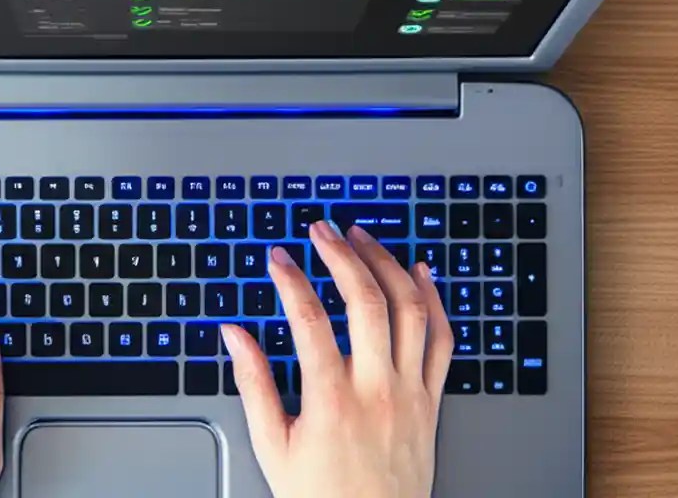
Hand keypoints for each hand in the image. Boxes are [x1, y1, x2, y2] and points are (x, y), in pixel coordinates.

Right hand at [221, 221, 452, 497]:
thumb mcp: (272, 446)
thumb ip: (253, 385)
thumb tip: (234, 336)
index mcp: (331, 401)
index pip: (310, 319)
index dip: (290, 279)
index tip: (278, 257)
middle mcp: (376, 390)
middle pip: (365, 302)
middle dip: (340, 254)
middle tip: (320, 231)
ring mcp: (410, 393)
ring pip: (410, 310)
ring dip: (386, 264)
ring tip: (362, 237)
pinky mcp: (432, 401)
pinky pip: (443, 340)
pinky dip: (434, 300)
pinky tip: (420, 273)